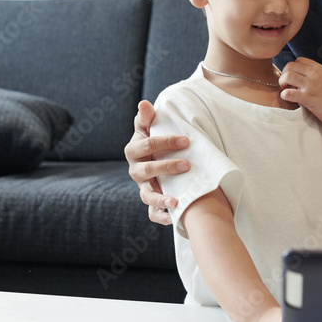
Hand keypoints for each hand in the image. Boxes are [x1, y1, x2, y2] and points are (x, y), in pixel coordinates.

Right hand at [124, 100, 190, 225]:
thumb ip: (147, 117)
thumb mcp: (151, 127)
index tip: (186, 140)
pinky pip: (152, 213)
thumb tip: (144, 104)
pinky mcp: (151, 201)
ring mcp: (143, 187)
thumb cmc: (156, 140)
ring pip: (147, 195)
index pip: (146, 145)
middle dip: (166, 167)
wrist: (158, 158)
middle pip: (146, 170)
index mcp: (133, 150)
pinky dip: (161, 216)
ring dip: (161, 199)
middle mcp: (136, 171)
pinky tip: (173, 218)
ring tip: (176, 201)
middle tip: (187, 165)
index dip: (165, 142)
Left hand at [278, 57, 321, 127]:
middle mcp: (314, 74)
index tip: (293, 78)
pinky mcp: (308, 98)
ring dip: (282, 83)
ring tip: (287, 90)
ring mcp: (311, 86)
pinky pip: (288, 93)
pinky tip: (289, 99)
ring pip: (287, 76)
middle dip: (284, 74)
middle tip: (286, 85)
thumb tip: (297, 77)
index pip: (298, 60)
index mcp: (319, 68)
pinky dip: (284, 95)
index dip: (292, 68)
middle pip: (289, 66)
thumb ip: (313, 75)